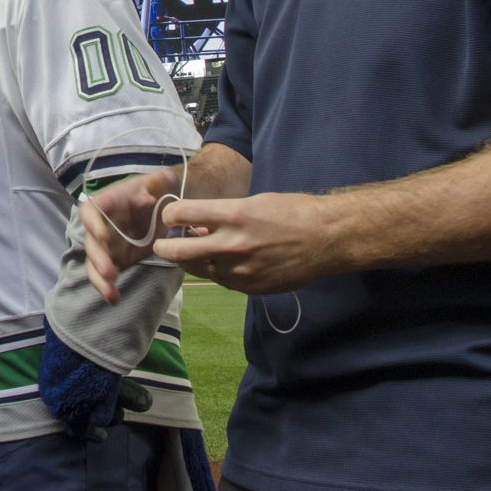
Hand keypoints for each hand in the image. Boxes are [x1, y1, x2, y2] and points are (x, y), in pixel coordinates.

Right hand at [79, 166, 182, 303]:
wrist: (170, 206)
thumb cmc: (162, 189)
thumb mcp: (163, 181)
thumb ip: (159, 181)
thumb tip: (158, 178)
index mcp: (109, 203)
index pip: (90, 211)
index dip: (92, 223)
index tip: (101, 235)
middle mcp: (103, 225)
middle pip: (91, 242)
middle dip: (98, 258)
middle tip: (109, 272)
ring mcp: (108, 245)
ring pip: (95, 263)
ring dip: (99, 278)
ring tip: (111, 291)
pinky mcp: (117, 260)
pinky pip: (107, 276)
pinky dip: (108, 288)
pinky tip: (115, 299)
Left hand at [154, 192, 334, 294]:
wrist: (326, 238)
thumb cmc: (291, 212)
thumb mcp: (252, 202)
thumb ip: (220, 217)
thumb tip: (195, 228)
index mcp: (233, 215)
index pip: (180, 215)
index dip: (170, 215)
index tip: (170, 216)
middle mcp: (233, 244)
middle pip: (177, 251)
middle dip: (165, 247)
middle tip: (163, 244)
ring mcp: (241, 270)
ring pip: (197, 270)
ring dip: (192, 261)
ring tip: (196, 252)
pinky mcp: (250, 287)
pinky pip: (221, 281)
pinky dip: (216, 272)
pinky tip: (222, 262)